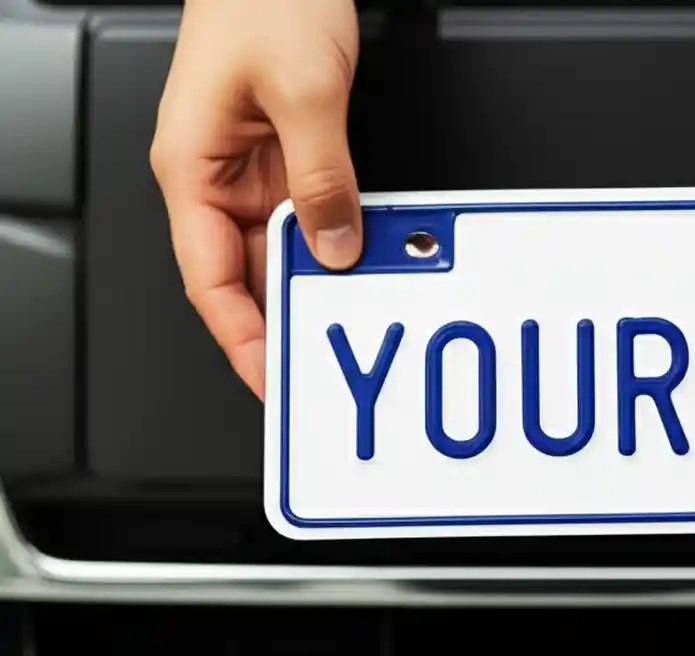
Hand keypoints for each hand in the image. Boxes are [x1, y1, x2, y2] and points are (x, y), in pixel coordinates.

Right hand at [150, 0, 361, 398]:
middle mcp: (214, 173)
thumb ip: (322, 178)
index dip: (240, 337)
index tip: (269, 378)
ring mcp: (249, 164)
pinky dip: (331, 236)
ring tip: (348, 315)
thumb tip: (334, 246)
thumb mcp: (304, 93)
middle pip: (246, 271)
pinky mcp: (282, 150)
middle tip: (324, 357)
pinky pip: (306, 210)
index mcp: (191, 167)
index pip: (210, 279)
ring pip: (280, 244)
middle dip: (283, 316)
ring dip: (314, 277)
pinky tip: (357, 255)